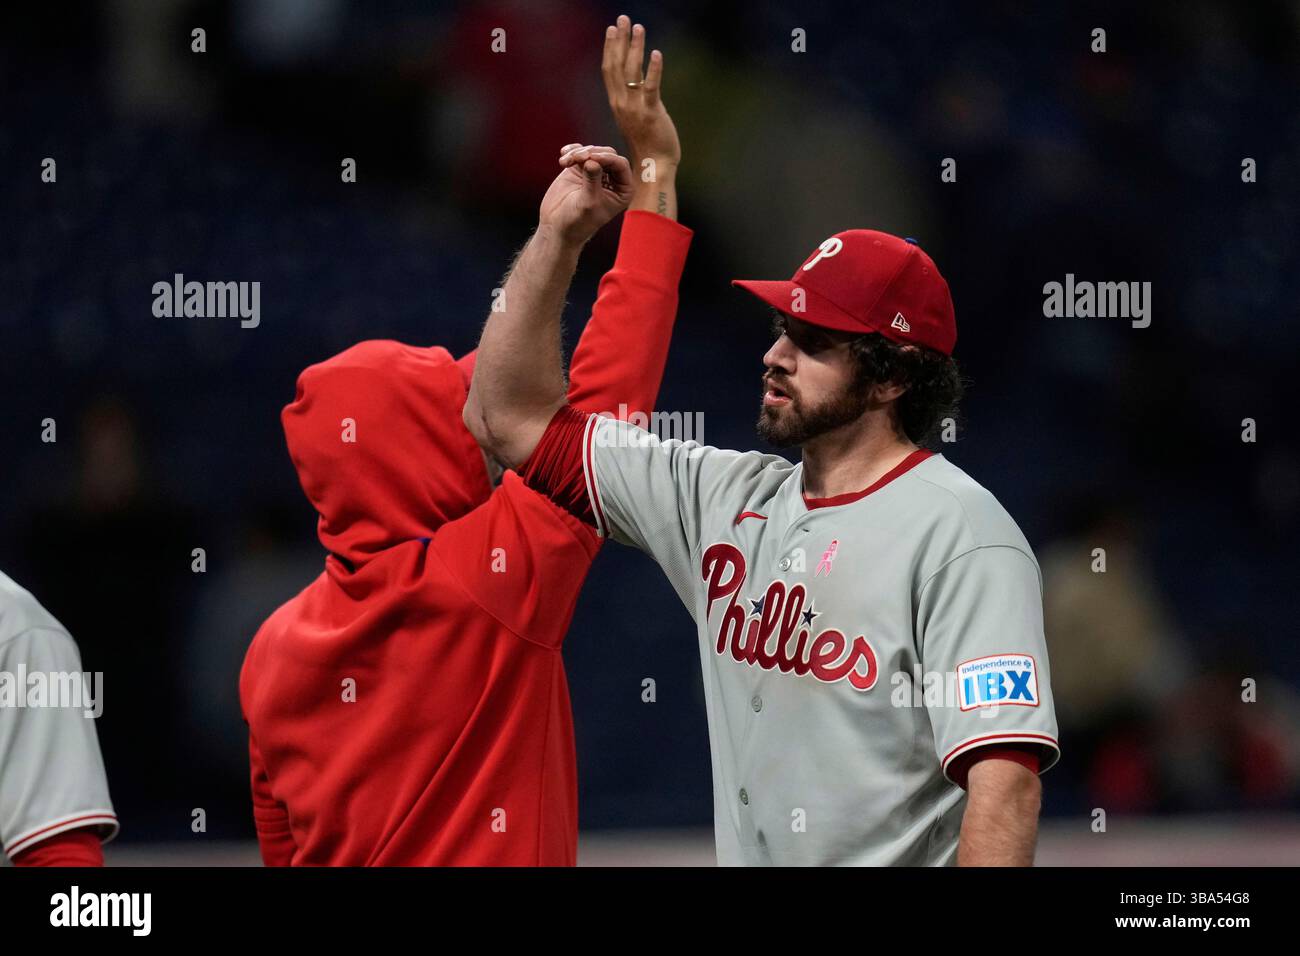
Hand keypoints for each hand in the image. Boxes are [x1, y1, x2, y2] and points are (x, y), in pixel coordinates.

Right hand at [538, 145, 633, 244]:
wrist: (558, 227)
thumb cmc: (577, 222)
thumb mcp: (588, 203)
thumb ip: (592, 181)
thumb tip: (592, 160)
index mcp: (623, 190)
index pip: (621, 165)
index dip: (607, 158)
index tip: (591, 158)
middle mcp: (612, 179)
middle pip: (607, 154)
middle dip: (592, 153)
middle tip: (576, 158)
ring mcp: (596, 172)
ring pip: (593, 151)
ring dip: (578, 152)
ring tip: (565, 162)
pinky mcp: (580, 169)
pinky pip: (579, 151)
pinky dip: (571, 151)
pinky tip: (563, 157)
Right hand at [602, 15, 679, 174]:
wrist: (654, 167)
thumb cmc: (647, 144)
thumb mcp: (635, 118)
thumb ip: (634, 99)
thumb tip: (638, 83)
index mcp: (617, 104)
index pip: (609, 70)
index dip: (609, 48)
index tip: (611, 29)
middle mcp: (622, 103)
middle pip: (616, 65)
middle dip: (619, 40)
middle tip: (622, 18)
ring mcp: (635, 108)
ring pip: (632, 71)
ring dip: (634, 47)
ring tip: (638, 27)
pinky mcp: (651, 113)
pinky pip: (651, 87)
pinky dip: (653, 69)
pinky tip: (656, 53)